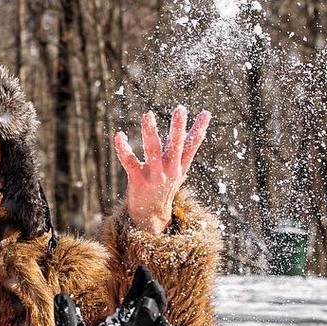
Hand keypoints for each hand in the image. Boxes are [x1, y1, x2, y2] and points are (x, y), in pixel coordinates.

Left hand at [114, 106, 208, 233]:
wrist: (151, 216)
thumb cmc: (164, 188)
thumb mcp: (178, 170)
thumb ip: (186, 151)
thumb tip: (201, 131)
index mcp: (179, 166)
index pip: (192, 146)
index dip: (199, 130)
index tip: (206, 113)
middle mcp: (169, 171)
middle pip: (176, 146)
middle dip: (177, 127)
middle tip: (180, 109)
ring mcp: (154, 177)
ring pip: (153, 151)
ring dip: (150, 132)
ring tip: (148, 115)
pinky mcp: (138, 182)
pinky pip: (130, 163)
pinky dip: (123, 149)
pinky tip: (119, 135)